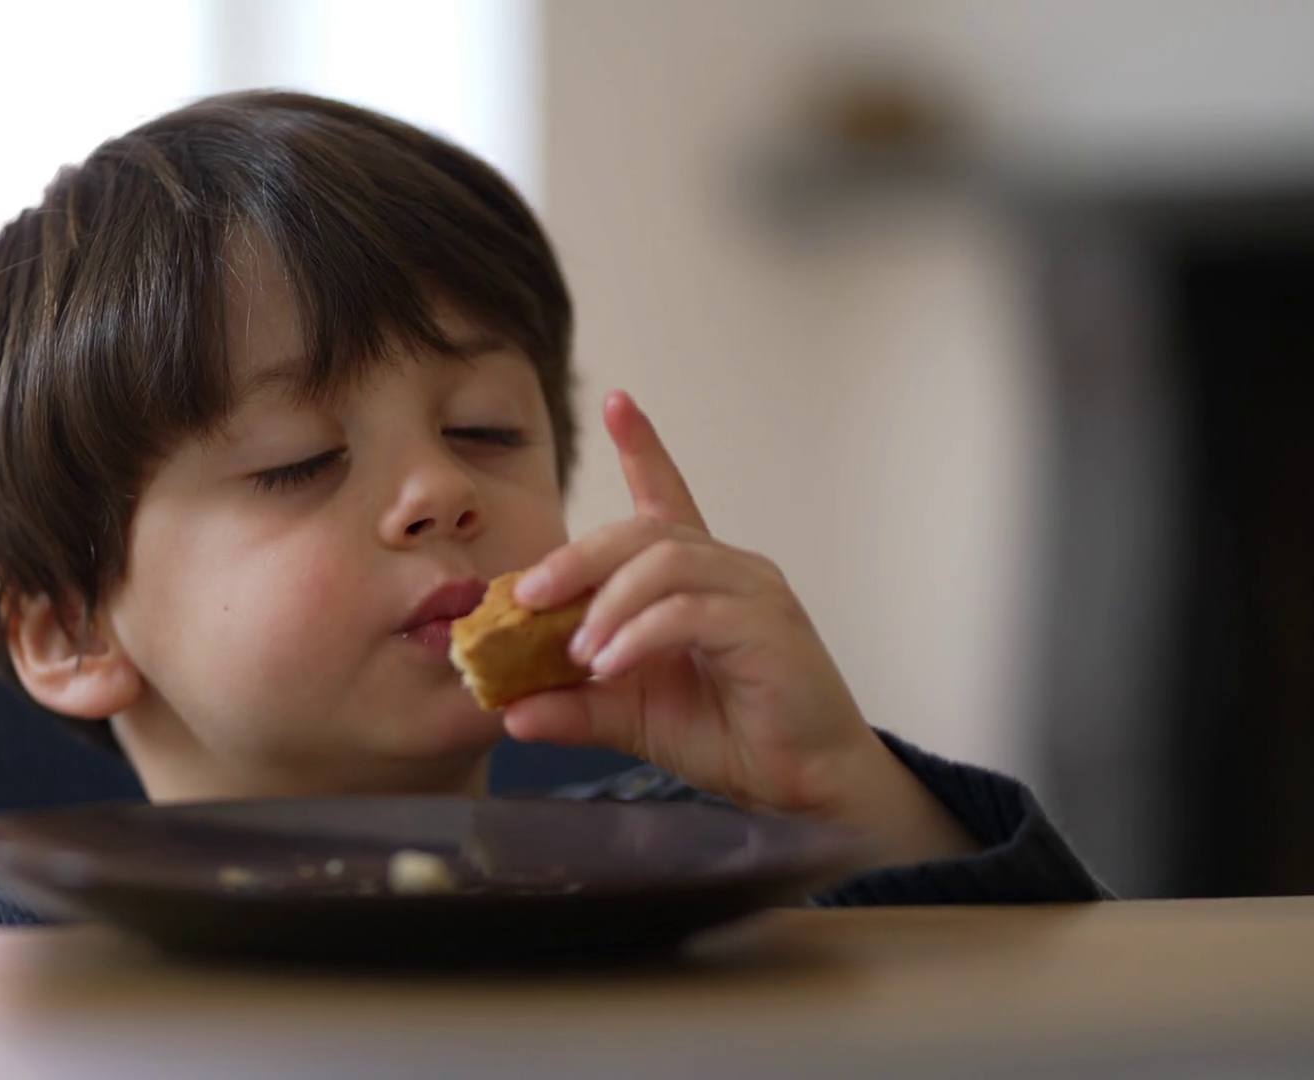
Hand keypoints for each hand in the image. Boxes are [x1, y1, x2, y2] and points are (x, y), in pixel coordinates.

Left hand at [505, 391, 975, 866]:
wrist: (806, 787)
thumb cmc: (733, 737)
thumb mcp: (635, 720)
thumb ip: (576, 708)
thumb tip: (506, 712)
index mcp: (697, 579)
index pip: (668, 495)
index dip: (645, 446)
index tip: (618, 401)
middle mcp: (729, 570)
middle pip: (644, 531)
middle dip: (579, 557)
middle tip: (528, 595)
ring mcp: (753, 593)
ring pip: (665, 562)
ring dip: (608, 602)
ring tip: (576, 651)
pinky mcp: (768, 627)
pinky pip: (690, 611)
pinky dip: (641, 634)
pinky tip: (610, 665)